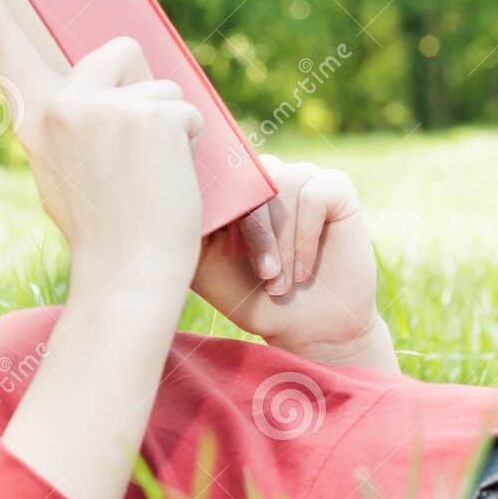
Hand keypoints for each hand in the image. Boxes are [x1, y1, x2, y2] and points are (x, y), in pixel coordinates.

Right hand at [0, 0, 203, 286]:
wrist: (127, 274)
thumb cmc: (104, 230)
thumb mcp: (64, 169)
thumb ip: (70, 123)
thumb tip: (99, 88)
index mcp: (33, 118)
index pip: (5, 44)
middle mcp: (58, 106)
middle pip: (119, 53)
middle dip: (140, 94)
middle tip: (132, 160)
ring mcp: (100, 109)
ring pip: (159, 85)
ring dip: (168, 126)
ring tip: (148, 177)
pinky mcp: (146, 117)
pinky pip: (185, 109)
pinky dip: (189, 143)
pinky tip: (167, 179)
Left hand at [191, 155, 390, 366]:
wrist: (304, 326)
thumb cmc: (248, 296)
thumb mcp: (202, 265)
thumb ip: (183, 230)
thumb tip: (161, 199)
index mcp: (229, 186)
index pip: (214, 171)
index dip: (220, 211)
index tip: (226, 254)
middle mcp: (264, 173)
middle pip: (249, 179)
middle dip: (254, 234)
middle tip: (264, 276)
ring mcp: (300, 175)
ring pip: (282, 187)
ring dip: (282, 243)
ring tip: (282, 282)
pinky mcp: (336, 186)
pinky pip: (314, 196)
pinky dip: (306, 238)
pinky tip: (304, 269)